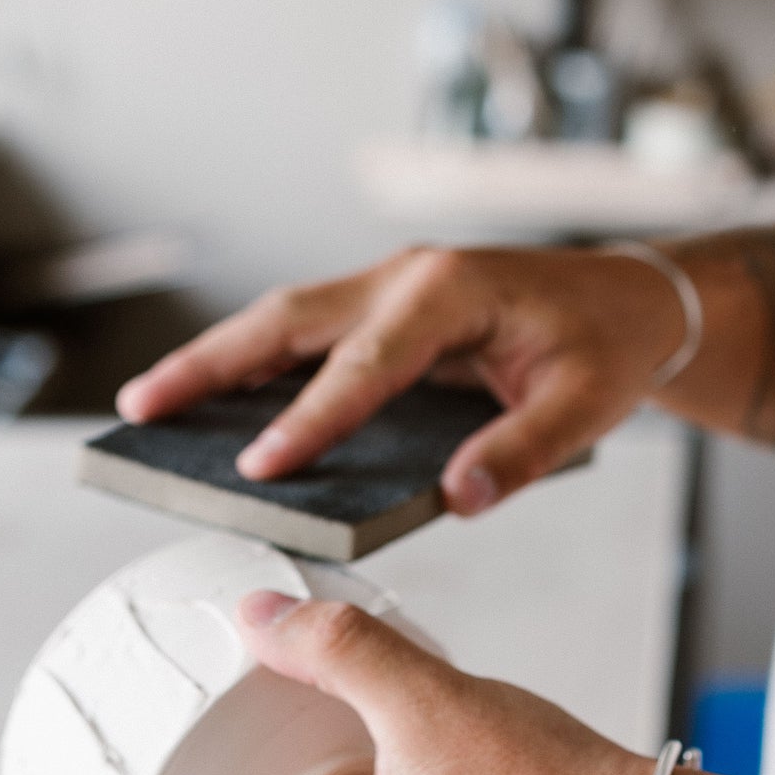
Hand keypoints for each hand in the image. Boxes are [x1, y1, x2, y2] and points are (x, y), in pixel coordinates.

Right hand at [114, 243, 693, 511]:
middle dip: (212, 362)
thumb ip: (520, 452)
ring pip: (287, 317)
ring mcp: (393, 283)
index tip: (259, 468)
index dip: (309, 417)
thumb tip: (458, 498)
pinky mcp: (388, 304)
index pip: (368, 362)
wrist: (634, 297)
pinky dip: (256, 360)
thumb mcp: (584, 404)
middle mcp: (410, 276)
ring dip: (219, 357)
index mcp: (454, 291)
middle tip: (140, 410)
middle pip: (291, 318)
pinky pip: (310, 330)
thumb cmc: (608, 343)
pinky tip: (215, 401)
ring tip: (148, 407)